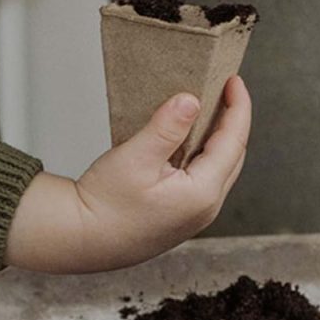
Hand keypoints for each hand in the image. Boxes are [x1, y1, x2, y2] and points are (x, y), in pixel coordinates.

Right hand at [6, 76, 250, 274]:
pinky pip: (204, 180)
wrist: (81, 239)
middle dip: (233, 121)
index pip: (234, 141)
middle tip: (225, 91)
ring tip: (209, 110)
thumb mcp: (135, 157)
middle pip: (233, 155)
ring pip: (220, 169)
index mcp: (203, 193)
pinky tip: (189, 141)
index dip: (238, 107)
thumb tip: (191, 101)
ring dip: (219, 138)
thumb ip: (166, 127)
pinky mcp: (181, 217)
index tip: (234, 80)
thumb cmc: (104, 204)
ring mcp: (195, 216)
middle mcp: (206, 208)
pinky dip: (204, 155)